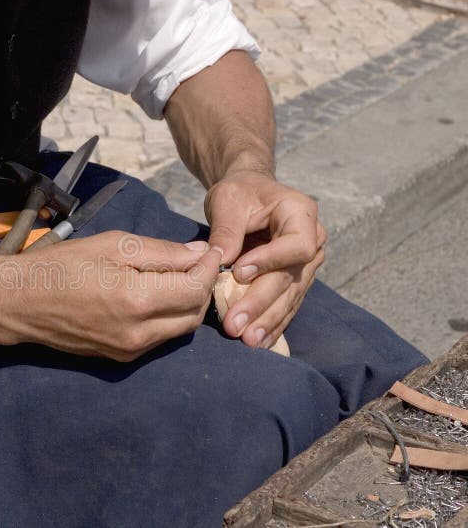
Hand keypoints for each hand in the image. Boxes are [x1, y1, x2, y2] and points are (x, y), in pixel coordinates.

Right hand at [0, 231, 221, 360]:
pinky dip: (167, 318)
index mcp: (138, 300)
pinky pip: (159, 339)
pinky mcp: (120, 358)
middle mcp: (139, 333)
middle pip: (194, 314)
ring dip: (186, 305)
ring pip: (179, 330)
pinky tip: (154, 297)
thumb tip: (198, 253)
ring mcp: (130, 350)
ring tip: (176, 279)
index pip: (196, 288)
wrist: (21, 302)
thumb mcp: (113, 245)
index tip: (208, 251)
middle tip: (195, 264)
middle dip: (202, 287)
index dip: (209, 268)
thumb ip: (161, 252)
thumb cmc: (63, 266)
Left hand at [204, 170, 325, 347]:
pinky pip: (286, 305)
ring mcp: (306, 264)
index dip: (270, 262)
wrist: (248, 194)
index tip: (239, 273)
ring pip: (290, 297)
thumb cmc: (239, 193)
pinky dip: (271, 324)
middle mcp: (312, 240)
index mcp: (301, 214)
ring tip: (247, 340)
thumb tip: (222, 260)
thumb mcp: (227, 200)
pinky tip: (258, 342)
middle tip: (236, 324)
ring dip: (267, 321)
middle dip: (262, 303)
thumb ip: (226, 229)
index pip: (296, 245)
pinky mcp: (294, 281)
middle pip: (291, 278)